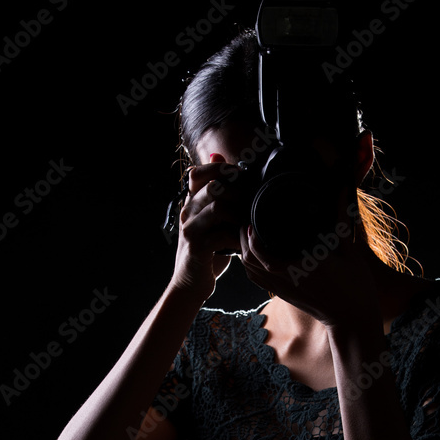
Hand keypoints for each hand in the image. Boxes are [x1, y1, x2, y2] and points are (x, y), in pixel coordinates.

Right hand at [170, 155, 247, 300]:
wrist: (191, 282)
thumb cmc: (208, 250)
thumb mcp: (213, 219)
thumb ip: (218, 193)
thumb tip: (220, 156)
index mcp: (191, 202)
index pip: (197, 173)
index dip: (220, 170)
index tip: (241, 178)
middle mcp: (187, 212)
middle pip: (213, 187)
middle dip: (239, 193)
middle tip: (252, 204)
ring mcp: (190, 229)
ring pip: (217, 208)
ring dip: (239, 214)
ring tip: (248, 223)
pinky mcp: (196, 247)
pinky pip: (221, 235)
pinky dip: (237, 238)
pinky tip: (243, 243)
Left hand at [238, 208, 381, 329]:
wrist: (353, 318)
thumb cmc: (354, 285)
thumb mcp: (348, 250)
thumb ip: (339, 220)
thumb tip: (341, 191)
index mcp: (299, 265)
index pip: (261, 248)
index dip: (251, 231)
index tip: (252, 214)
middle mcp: (285, 278)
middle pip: (249, 259)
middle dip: (243, 238)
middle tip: (247, 220)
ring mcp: (282, 289)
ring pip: (250, 270)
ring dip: (244, 252)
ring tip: (249, 234)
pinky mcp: (284, 295)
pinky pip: (258, 280)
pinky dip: (251, 266)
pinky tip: (256, 254)